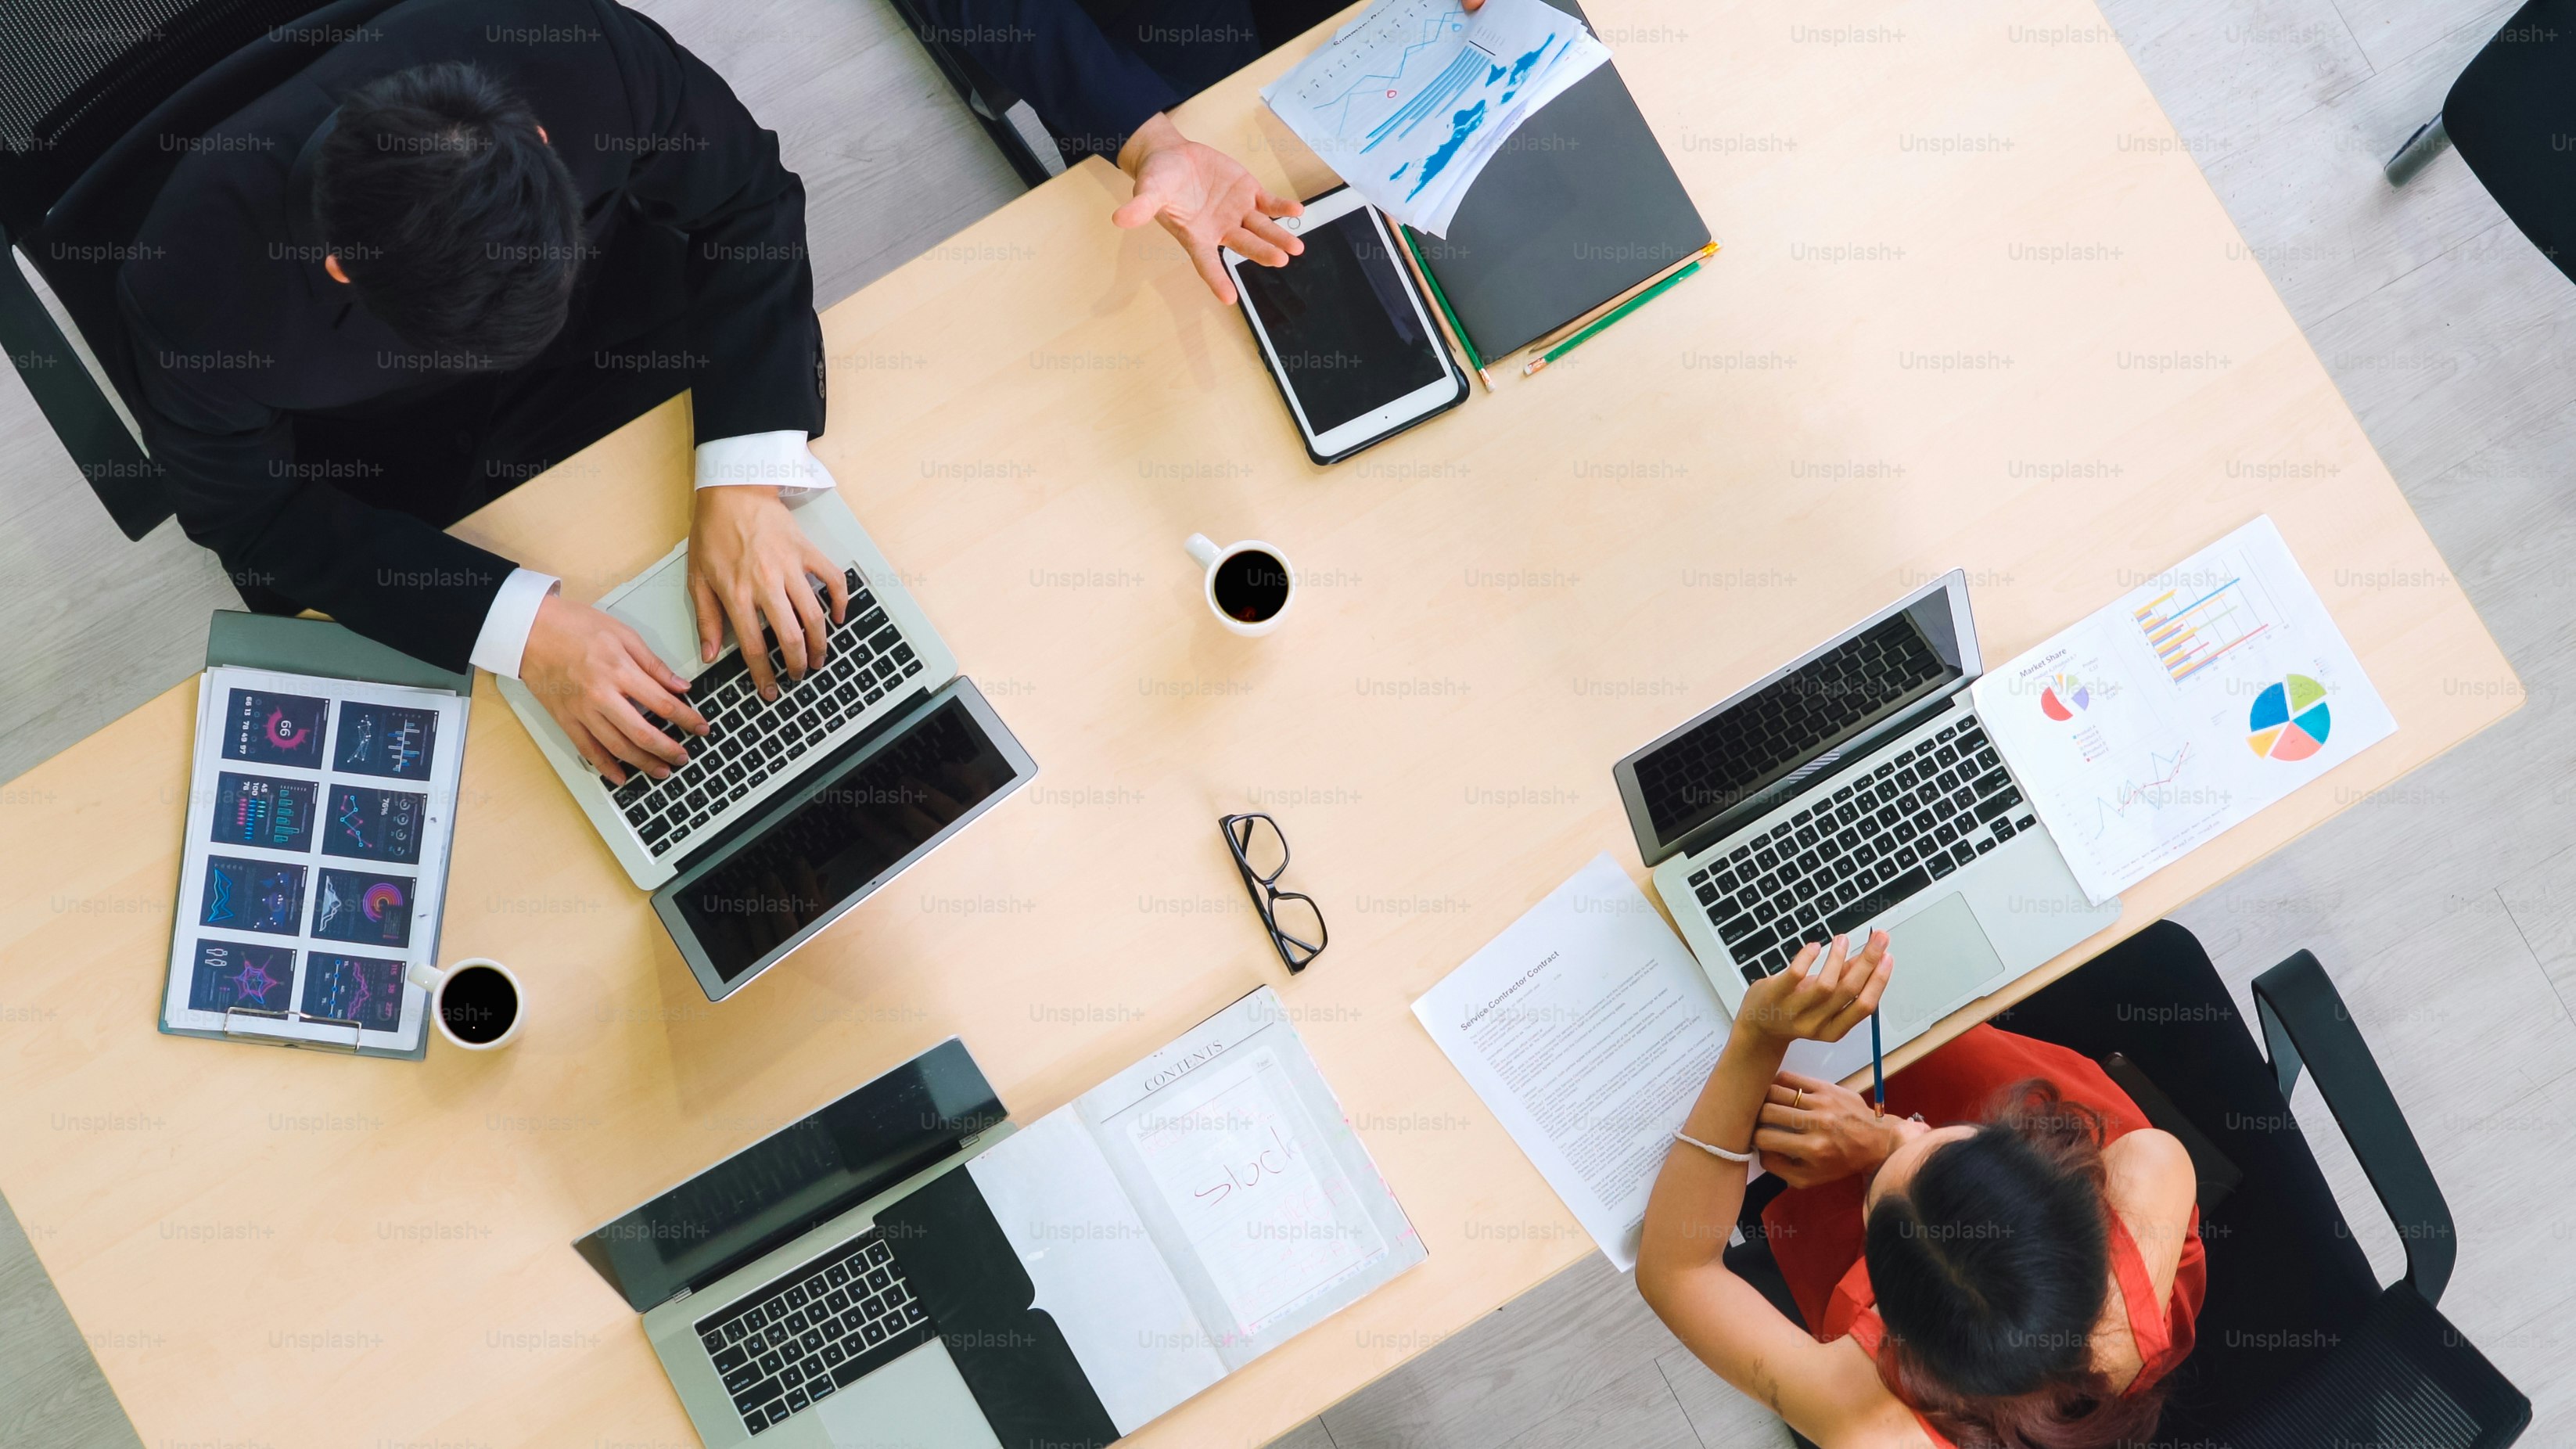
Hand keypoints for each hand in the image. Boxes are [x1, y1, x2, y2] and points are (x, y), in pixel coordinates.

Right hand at [518, 593, 704, 784]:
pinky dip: (605, 767)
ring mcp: (581, 710)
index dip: (687, 719)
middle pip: (642, 733)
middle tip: (684, 757)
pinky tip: (620, 776)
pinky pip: (587, 749)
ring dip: (643, 762)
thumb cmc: (574, 625)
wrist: (529, 629)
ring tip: (662, 770)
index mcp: (619, 670)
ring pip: (617, 746)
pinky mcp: (565, 719)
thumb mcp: (623, 634)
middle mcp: (601, 695)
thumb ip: (653, 665)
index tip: (701, 727)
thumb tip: (680, 687)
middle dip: (668, 749)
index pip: (663, 704)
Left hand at [687, 485, 847, 699]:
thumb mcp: (698, 578)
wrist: (732, 492)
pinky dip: (841, 600)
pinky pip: (834, 579)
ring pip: (814, 615)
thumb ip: (706, 618)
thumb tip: (710, 653)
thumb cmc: (713, 532)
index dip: (764, 675)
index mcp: (737, 594)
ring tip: (820, 657)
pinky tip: (839, 616)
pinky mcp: (807, 552)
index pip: (755, 647)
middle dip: (798, 664)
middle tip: (800, 675)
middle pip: (791, 637)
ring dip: (821, 642)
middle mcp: (767, 584)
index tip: (770, 690)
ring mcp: (791, 568)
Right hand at [1113, 113, 1302, 303]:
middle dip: (1262, 252)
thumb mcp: (1147, 191)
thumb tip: (1119, 219)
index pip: (1206, 264)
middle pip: (1244, 245)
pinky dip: (1283, 208)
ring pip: (1262, 228)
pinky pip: (1269, 204)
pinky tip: (1297, 211)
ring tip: (1296, 247)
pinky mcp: (1248, 193)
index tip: (1229, 298)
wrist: (1171, 157)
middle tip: (1279, 260)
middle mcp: (1220, 229)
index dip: (1217, 280)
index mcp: (1196, 236)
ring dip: (1279, 236)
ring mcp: (1237, 212)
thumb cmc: (1158, 180)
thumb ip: (1140, 207)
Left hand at [1733, 930, 1892, 1045]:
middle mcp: (1816, 1024)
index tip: (1888, 957)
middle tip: (1878, 938)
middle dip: (1868, 962)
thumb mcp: (1824, 1001)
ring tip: (1842, 939)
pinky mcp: (1775, 995)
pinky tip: (1814, 946)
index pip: (1864, 1006)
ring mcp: (1794, 1011)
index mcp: (1834, 1029)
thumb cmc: (1796, 1009)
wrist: (1759, 1024)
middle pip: (1849, 992)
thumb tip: (1871, 958)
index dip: (1879, 980)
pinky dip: (1807, 958)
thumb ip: (1846, 980)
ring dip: (1838, 958)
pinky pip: (1795, 975)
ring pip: (1825, 985)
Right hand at [1754, 1071, 1914, 1188]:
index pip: (1764, 1138)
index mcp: (1812, 1149)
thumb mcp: (1808, 1178)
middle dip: (1754, 1117)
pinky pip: (1789, 1078)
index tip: (1754, 1138)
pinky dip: (1776, 1084)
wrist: (1876, 1141)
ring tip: (1763, 1106)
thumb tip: (1758, 1148)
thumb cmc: (1840, 1162)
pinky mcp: (1826, 1087)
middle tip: (1755, 1121)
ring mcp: (1821, 1102)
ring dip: (1763, 1100)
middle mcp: (1816, 1123)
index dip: (1752, 1138)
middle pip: (1766, 1111)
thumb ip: (1778, 1167)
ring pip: (1775, 1092)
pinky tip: (1776, 1093)